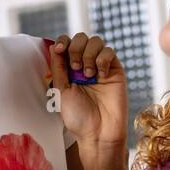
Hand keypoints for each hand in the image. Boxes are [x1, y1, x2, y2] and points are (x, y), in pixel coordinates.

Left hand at [48, 32, 128, 149]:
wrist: (98, 132)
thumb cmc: (77, 116)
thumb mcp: (61, 91)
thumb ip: (58, 68)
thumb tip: (54, 46)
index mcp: (68, 69)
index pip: (66, 44)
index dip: (63, 41)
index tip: (61, 49)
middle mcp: (84, 64)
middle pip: (81, 38)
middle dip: (76, 48)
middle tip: (76, 69)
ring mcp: (100, 66)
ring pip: (96, 41)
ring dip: (89, 54)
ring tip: (88, 75)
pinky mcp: (114, 70)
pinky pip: (109, 52)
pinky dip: (102, 60)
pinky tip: (100, 76)